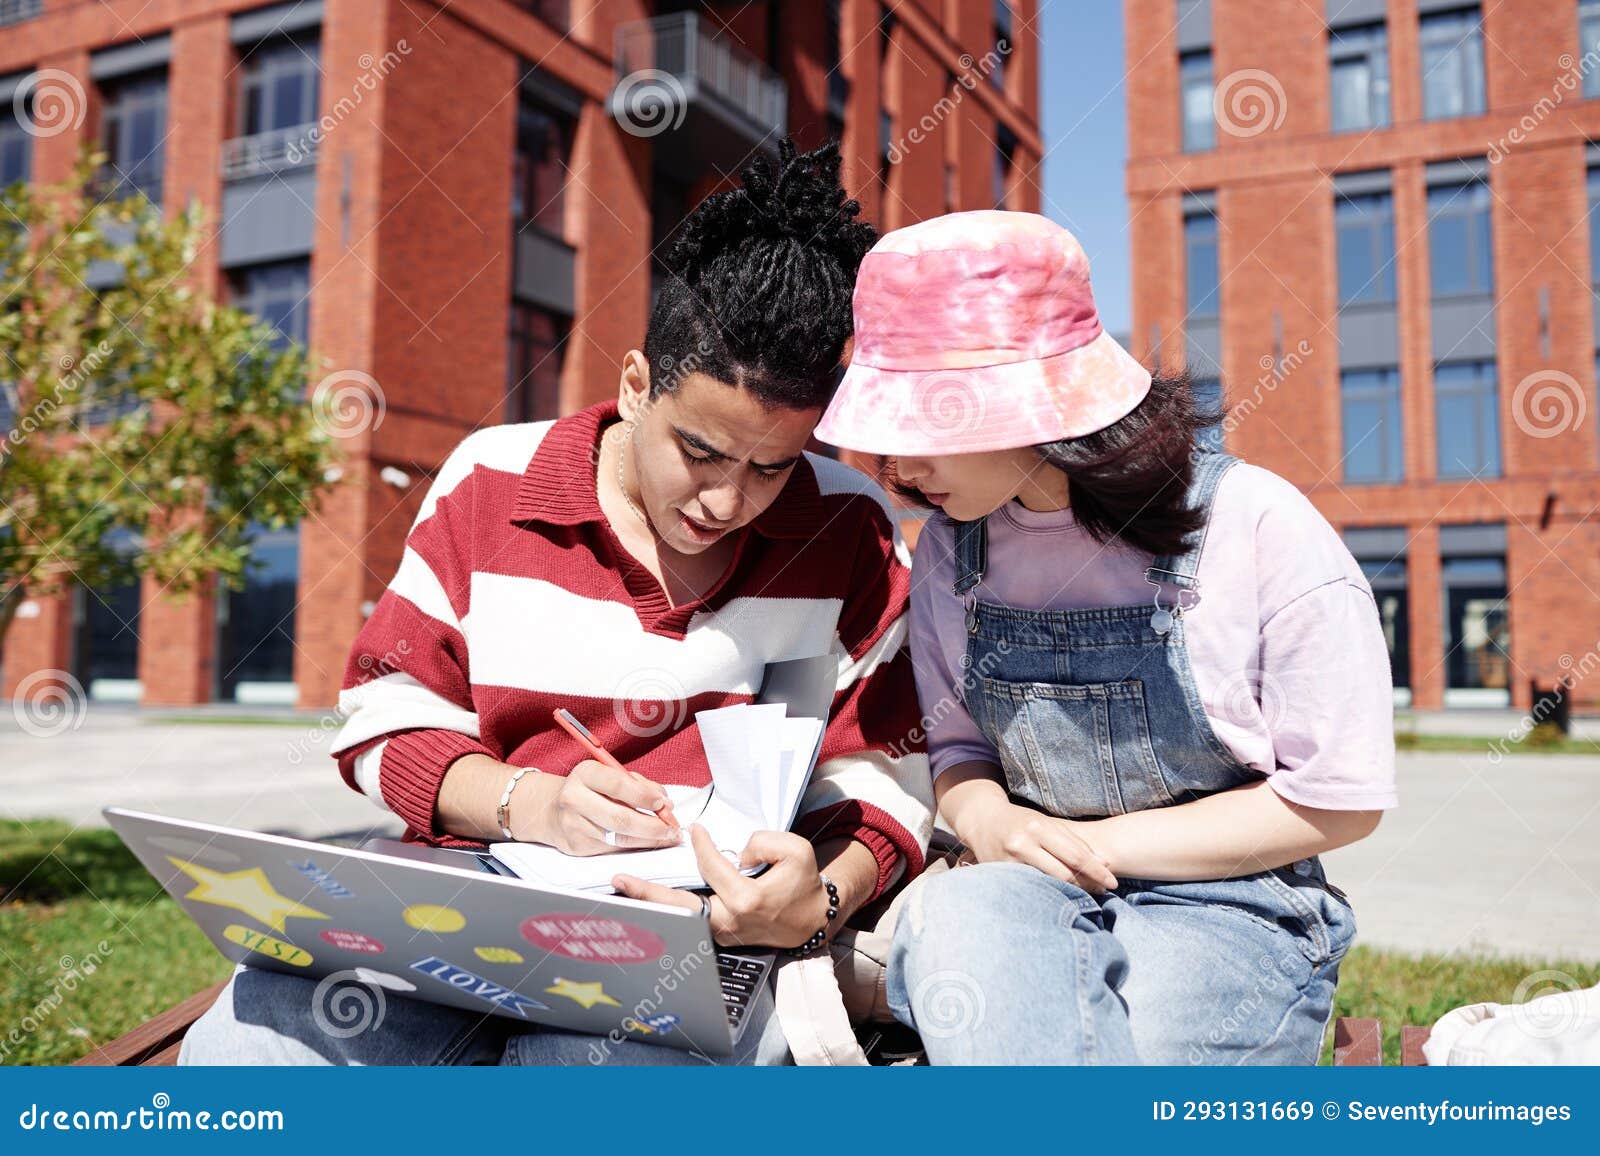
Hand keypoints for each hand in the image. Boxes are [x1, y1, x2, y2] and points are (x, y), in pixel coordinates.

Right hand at [519, 759, 679, 855]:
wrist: (551, 809)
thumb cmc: (590, 789)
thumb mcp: (609, 775)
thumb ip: (638, 784)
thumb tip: (665, 802)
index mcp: (585, 774)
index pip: (618, 785)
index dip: (644, 795)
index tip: (664, 803)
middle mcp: (574, 798)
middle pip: (620, 818)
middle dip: (652, 826)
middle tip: (673, 828)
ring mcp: (573, 825)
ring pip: (618, 838)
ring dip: (648, 839)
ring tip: (667, 837)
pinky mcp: (576, 846)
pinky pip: (611, 848)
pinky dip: (634, 846)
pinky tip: (647, 841)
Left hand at [612, 825, 830, 948]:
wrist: (811, 919)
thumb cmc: (803, 883)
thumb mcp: (796, 850)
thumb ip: (763, 841)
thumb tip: (734, 852)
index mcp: (748, 899)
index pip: (713, 867)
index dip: (703, 845)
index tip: (697, 829)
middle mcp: (730, 921)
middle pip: (681, 907)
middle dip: (648, 893)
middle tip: (620, 880)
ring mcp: (723, 933)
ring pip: (680, 918)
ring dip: (652, 903)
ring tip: (623, 889)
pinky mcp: (721, 936)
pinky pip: (689, 921)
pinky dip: (668, 909)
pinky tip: (648, 898)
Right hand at [960, 795, 1117, 892]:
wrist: (981, 821)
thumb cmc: (1020, 821)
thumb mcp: (1046, 823)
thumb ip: (1074, 841)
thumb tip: (1103, 862)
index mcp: (1038, 828)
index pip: (1075, 854)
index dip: (1097, 871)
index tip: (1113, 882)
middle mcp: (1023, 844)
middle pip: (1064, 873)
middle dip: (1087, 884)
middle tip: (1103, 890)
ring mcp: (1009, 862)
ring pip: (1049, 884)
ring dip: (1071, 892)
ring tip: (1086, 894)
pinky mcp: (1000, 875)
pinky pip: (1032, 889)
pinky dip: (1049, 893)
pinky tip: (1060, 896)